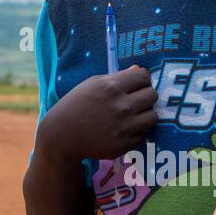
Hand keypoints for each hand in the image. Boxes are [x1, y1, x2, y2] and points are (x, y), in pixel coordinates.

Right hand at [40, 65, 158, 164]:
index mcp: (112, 87)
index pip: (144, 76)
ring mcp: (124, 128)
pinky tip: (122, 129)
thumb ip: (118, 77)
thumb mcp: (92, 84)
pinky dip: (135, 132)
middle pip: (152, 95)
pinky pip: (143, 134)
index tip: (136, 84)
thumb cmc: (76, 105)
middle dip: (145, 96)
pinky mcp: (124, 145)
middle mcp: (121, 107)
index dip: (141, 79)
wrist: (62, 135)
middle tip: (135, 100)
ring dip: (144, 114)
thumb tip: (140, 69)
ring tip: (132, 115)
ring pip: (153, 116)